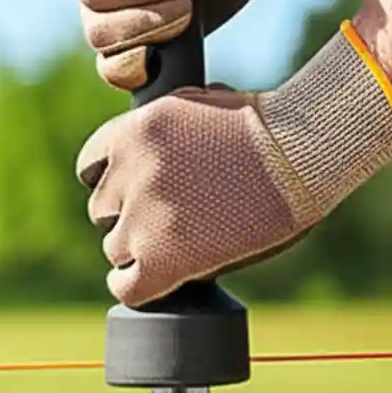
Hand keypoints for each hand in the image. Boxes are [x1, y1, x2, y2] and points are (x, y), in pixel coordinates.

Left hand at [76, 28, 391, 305]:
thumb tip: (144, 146)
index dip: (114, 183)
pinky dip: (134, 286)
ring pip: (116, 249)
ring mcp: (144, 218)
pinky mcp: (164, 260)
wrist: (300, 152)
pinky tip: (151, 281)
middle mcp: (130, 173)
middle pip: (102, 212)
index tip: (131, 192)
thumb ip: (159, 131)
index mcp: (133, 131)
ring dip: (140, 250)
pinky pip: (127, 287)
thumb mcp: (196, 105)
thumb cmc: (265, 128)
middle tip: (165, 219)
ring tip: (176, 245)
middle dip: (128, 216)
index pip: (91, 169)